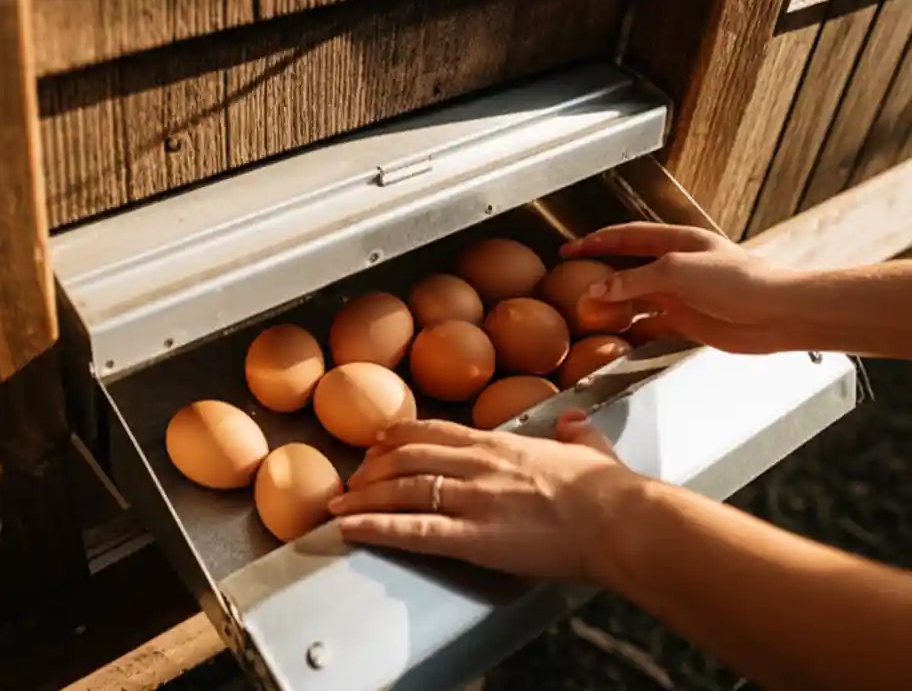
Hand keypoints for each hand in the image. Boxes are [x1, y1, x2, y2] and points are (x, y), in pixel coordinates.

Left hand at [329, 412, 646, 583]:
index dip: (400, 436)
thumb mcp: (590, 448)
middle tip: (353, 479)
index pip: (435, 432)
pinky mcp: (473, 537)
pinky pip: (411, 530)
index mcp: (501, 444)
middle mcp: (478, 465)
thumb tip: (575, 423)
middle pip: (407, 459)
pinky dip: (375, 526)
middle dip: (374, 469)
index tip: (378, 441)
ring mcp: (472, 499)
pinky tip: (351, 528)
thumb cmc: (610, 491)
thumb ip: (575, 433)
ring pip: (402, 490)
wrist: (621, 521)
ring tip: (339, 505)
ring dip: (364, 497)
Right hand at [561, 223, 797, 352]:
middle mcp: (677, 266)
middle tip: (570, 284)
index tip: (570, 250)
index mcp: (677, 242)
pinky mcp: (687, 321)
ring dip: (613, 306)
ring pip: (636, 299)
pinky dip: (631, 330)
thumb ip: (634, 280)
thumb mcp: (677, 271)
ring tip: (587, 314)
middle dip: (599, 275)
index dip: (596, 241)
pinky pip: (650, 325)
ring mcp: (681, 295)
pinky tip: (616, 337)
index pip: (626, 237)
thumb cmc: (738, 282)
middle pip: (628, 268)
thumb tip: (598, 291)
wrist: (776, 314)